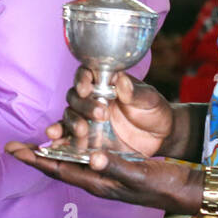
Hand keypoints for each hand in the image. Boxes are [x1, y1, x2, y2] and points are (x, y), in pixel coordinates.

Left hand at [5, 139, 200, 213]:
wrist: (186, 190)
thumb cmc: (164, 184)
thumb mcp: (140, 174)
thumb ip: (116, 166)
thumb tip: (92, 158)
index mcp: (98, 183)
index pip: (59, 170)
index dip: (36, 160)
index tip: (13, 150)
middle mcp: (96, 179)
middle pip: (59, 167)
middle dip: (36, 157)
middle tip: (13, 146)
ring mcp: (105, 174)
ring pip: (70, 162)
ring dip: (52, 151)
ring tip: (35, 141)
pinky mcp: (114, 166)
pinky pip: (85, 157)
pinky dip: (72, 147)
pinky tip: (70, 140)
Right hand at [51, 67, 175, 163]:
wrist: (160, 137)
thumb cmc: (154, 111)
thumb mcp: (150, 99)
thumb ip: (135, 92)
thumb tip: (122, 81)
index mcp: (106, 83)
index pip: (87, 75)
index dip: (82, 80)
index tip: (87, 89)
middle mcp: (92, 98)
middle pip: (75, 97)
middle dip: (83, 105)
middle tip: (101, 115)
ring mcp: (87, 118)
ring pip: (70, 116)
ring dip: (72, 122)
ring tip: (82, 131)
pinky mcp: (86, 138)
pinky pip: (69, 137)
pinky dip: (61, 139)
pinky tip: (56, 142)